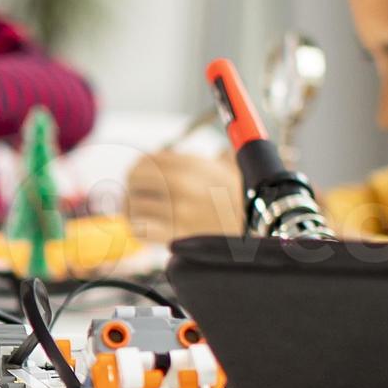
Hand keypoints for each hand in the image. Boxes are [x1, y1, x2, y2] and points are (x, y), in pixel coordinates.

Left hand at [123, 149, 246, 243]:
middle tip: (135, 193)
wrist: (255, 231)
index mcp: (191, 164)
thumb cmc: (242, 201)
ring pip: (133, 204)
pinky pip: (139, 228)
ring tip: (138, 212)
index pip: (147, 160)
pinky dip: (137, 228)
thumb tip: (206, 151)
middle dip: (132, 186)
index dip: (140, 168)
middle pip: (134, 178)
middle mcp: (181, 183)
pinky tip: (145, 227)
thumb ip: (210, 156)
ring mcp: (176, 210)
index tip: (141, 175)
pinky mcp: (173, 235)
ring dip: (132, 208)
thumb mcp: (229, 167)